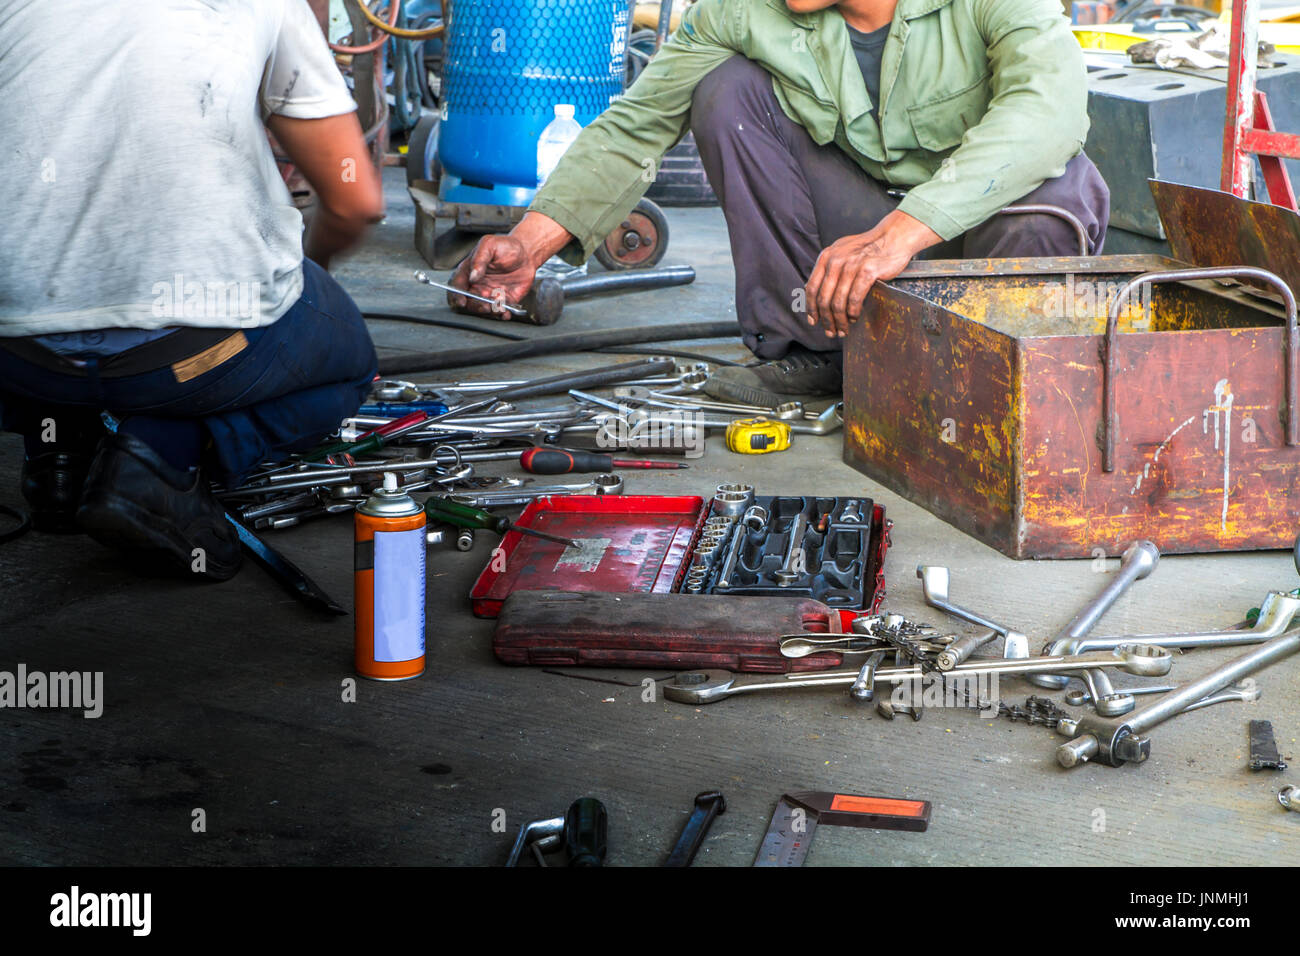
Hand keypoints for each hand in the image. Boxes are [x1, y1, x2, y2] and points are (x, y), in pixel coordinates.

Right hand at [448, 234, 538, 318]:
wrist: (526, 253)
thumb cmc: (505, 246)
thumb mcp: (489, 245)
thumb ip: (479, 259)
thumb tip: (473, 276)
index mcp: (469, 272)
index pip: (457, 286)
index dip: (457, 295)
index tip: (462, 302)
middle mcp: (477, 285)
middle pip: (470, 301)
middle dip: (476, 306)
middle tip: (485, 305)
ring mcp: (490, 294)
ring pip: (484, 308)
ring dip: (490, 311)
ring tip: (499, 307)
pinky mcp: (504, 300)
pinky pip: (500, 311)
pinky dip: (502, 314)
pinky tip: (506, 313)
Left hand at [804, 210, 940, 338]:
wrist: (894, 237)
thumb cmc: (870, 247)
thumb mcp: (842, 252)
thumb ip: (829, 268)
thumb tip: (817, 291)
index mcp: (826, 257)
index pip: (812, 287)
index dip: (811, 308)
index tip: (813, 321)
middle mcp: (835, 260)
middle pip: (824, 298)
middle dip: (826, 320)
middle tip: (831, 331)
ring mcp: (851, 266)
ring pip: (838, 302)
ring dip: (840, 321)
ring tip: (843, 329)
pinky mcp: (867, 271)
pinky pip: (854, 298)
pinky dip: (853, 312)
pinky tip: (855, 317)